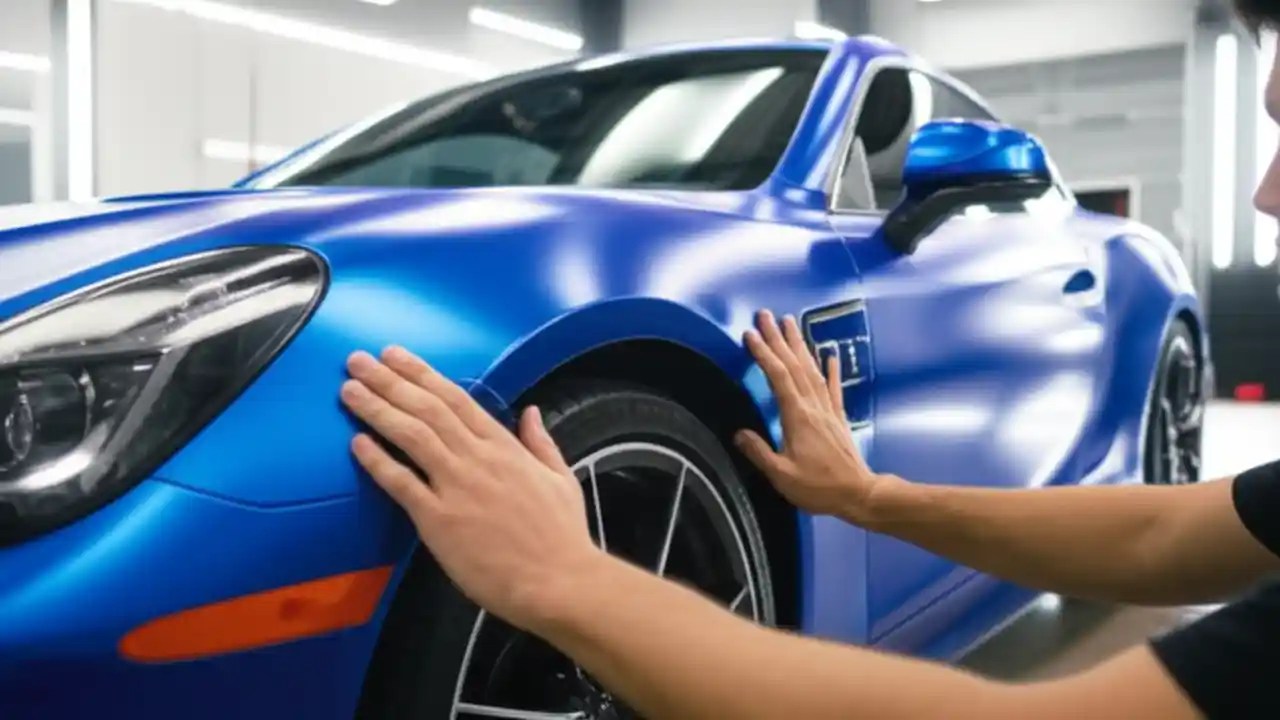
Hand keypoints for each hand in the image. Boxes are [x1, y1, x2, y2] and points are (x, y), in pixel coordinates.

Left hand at [339, 347, 603, 630]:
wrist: (559, 581)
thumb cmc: (563, 535)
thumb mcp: (561, 478)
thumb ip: (541, 442)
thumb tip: (530, 411)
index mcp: (505, 446)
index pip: (456, 398)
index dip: (421, 374)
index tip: (394, 355)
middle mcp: (477, 458)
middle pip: (427, 408)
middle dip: (389, 381)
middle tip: (357, 360)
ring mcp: (457, 487)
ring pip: (412, 436)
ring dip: (378, 409)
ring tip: (349, 390)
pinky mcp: (439, 521)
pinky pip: (402, 484)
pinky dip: (378, 461)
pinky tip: (357, 443)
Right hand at [734, 310, 893, 522]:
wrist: (858, 494)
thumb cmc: (817, 487)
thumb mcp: (781, 475)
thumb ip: (759, 452)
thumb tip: (739, 433)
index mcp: (797, 417)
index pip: (777, 377)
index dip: (763, 354)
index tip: (750, 334)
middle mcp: (813, 406)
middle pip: (794, 365)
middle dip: (778, 338)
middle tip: (765, 314)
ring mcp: (828, 410)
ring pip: (812, 370)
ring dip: (799, 345)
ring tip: (790, 322)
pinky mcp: (838, 418)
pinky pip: (833, 387)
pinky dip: (830, 370)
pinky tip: (829, 355)